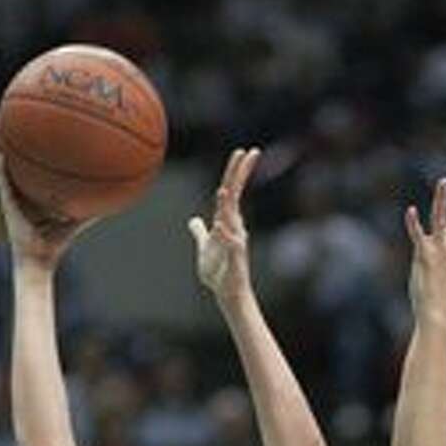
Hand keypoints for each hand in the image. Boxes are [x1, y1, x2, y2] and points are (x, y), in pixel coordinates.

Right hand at [0, 130, 92, 269]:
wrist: (39, 260)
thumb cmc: (56, 245)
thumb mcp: (76, 222)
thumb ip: (90, 211)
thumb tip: (111, 201)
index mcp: (33, 196)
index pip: (32, 169)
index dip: (32, 152)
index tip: (35, 132)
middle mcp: (20, 194)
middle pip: (15, 163)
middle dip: (13, 143)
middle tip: (13, 121)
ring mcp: (11, 198)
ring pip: (1, 168)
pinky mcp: (7, 204)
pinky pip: (2, 182)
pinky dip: (0, 168)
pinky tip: (0, 152)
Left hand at [187, 145, 258, 308]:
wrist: (228, 293)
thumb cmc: (218, 271)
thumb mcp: (204, 248)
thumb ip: (200, 232)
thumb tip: (194, 221)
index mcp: (226, 222)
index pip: (231, 191)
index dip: (235, 172)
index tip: (241, 153)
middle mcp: (234, 227)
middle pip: (236, 195)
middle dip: (241, 174)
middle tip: (251, 151)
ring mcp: (236, 240)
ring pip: (232, 217)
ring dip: (228, 204)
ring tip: (224, 189)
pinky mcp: (236, 257)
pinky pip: (231, 243)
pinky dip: (226, 235)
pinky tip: (220, 225)